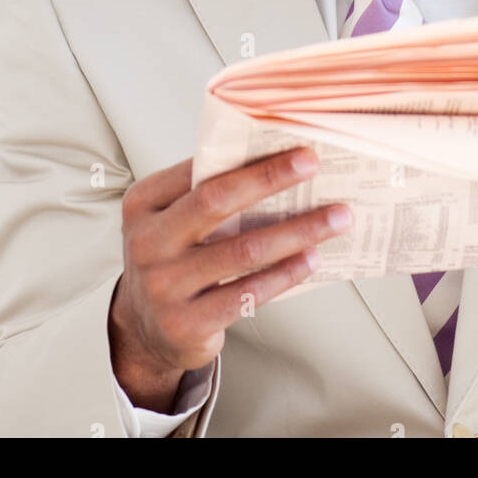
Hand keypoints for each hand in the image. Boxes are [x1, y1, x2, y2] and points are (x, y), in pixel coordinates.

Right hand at [108, 147, 350, 413]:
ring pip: (243, 250)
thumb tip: (272, 161)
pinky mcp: (187, 323)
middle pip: (216, 200)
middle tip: (311, 165)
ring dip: (296, 231)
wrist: (145, 330)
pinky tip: (311, 259)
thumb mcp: (170, 220)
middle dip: (270, 178)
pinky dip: (285, 273)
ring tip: (333, 218)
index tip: (291, 148)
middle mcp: (148, 242)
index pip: (200, 170)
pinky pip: (248, 292)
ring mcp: (165, 285)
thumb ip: (203, 192)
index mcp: (143, 204)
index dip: (248, 157)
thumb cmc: (169, 259)